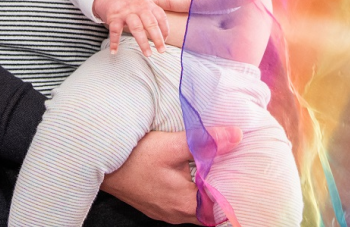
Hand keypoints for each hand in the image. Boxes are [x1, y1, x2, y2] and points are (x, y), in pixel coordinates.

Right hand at [92, 0, 168, 55]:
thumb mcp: (144, 0)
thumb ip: (153, 11)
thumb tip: (164, 29)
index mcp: (148, 4)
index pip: (161, 17)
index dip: (165, 29)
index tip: (166, 40)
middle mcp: (139, 8)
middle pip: (151, 24)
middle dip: (158, 38)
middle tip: (162, 50)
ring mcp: (126, 12)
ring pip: (136, 28)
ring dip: (143, 42)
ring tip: (148, 54)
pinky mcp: (113, 16)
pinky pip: (115, 30)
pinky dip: (115, 42)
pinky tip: (115, 51)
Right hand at [101, 128, 241, 223]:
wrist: (101, 165)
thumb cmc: (133, 158)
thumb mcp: (171, 146)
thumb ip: (205, 142)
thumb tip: (237, 136)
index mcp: (185, 203)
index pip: (221, 206)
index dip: (236, 192)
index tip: (247, 175)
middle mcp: (177, 213)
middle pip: (210, 210)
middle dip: (224, 192)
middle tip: (238, 172)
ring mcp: (166, 212)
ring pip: (197, 208)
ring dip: (207, 193)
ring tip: (220, 171)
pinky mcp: (157, 205)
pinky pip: (183, 205)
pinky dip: (194, 193)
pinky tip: (195, 176)